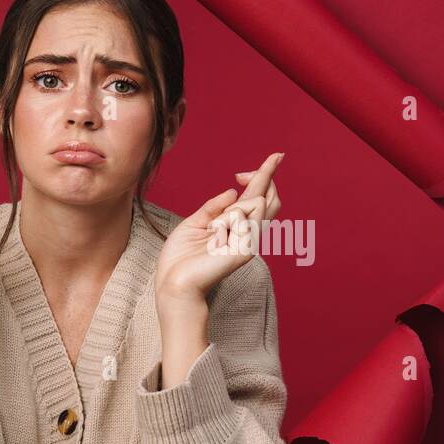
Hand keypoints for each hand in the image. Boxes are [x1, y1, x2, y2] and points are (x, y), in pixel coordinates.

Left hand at [154, 151, 282, 308]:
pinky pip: (245, 217)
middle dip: (266, 175)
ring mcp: (248, 243)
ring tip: (214, 231)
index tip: (270, 158)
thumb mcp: (194, 223)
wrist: (173, 285)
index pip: (258, 197)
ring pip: (257, 204)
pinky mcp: (245, 250)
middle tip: (250, 168)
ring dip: (233, 209)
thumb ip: (214, 207)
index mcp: (234, 228)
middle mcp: (246, 234)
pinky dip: (228, 219)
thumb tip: (232, 191)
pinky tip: (216, 235)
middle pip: (270, 198)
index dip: (265, 174)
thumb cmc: (180, 260)